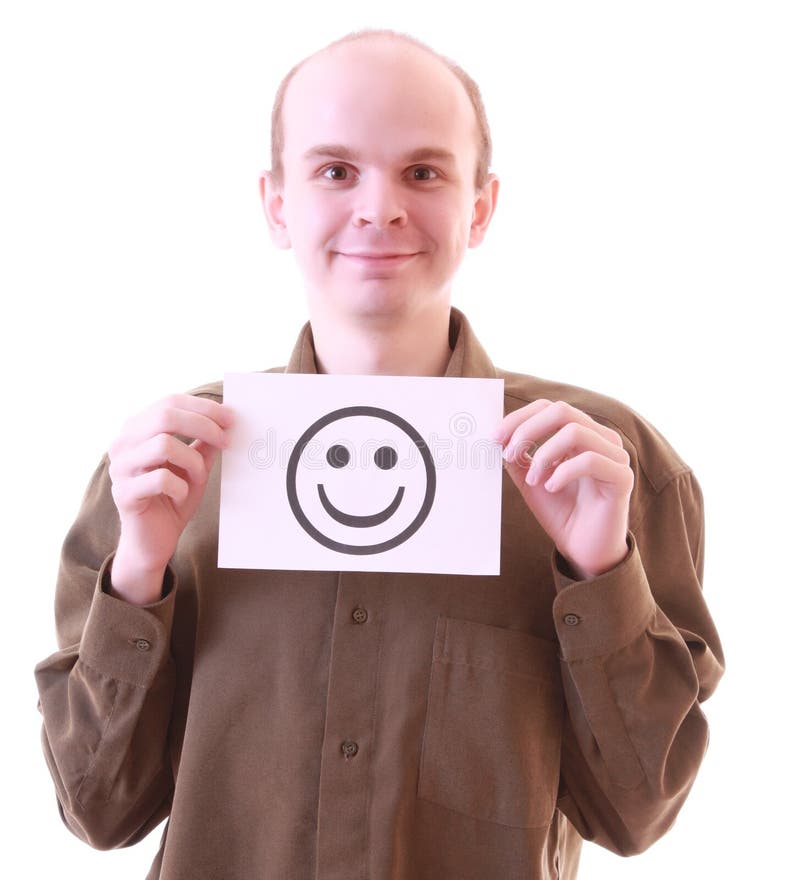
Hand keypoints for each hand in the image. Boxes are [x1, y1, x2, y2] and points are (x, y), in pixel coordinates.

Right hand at [107, 395, 233, 602]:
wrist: (153, 541)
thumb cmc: (173, 498)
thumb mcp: (195, 465)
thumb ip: (205, 442)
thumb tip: (228, 419)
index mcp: (138, 429)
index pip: (170, 402)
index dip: (203, 407)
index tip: (231, 417)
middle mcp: (123, 443)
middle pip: (165, 416)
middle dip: (203, 425)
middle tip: (227, 440)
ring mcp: (119, 468)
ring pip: (163, 445)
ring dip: (193, 461)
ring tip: (198, 478)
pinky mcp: (123, 494)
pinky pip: (161, 479)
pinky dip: (180, 487)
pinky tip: (180, 497)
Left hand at [493, 399, 633, 579]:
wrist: (583, 550)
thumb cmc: (561, 512)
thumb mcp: (530, 480)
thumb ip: (518, 456)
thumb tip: (497, 434)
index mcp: (582, 433)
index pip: (550, 408)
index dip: (520, 418)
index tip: (494, 438)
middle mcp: (601, 439)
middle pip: (562, 411)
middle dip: (527, 430)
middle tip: (508, 454)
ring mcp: (615, 456)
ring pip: (575, 432)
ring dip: (544, 454)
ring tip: (533, 480)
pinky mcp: (622, 477)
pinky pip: (590, 460)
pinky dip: (563, 472)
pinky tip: (551, 488)